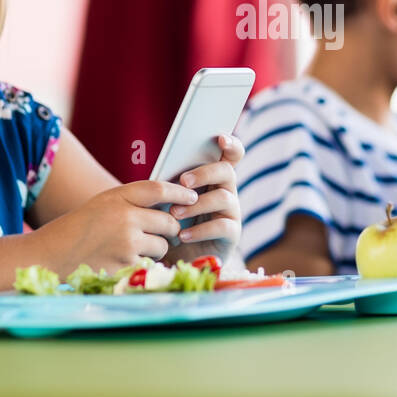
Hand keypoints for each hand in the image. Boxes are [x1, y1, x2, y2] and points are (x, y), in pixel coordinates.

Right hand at [29, 180, 197, 275]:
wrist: (50, 254)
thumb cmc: (79, 228)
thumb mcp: (104, 204)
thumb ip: (132, 202)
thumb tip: (170, 204)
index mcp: (118, 196)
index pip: (159, 189)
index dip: (180, 192)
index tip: (193, 196)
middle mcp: (125, 217)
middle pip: (168, 221)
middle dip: (171, 229)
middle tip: (167, 232)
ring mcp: (126, 242)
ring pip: (162, 245)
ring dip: (157, 249)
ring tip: (135, 248)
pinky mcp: (125, 265)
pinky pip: (149, 264)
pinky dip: (143, 265)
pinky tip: (125, 262)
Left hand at [165, 133, 244, 263]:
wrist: (174, 258)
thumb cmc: (169, 221)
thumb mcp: (168, 199)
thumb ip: (172, 183)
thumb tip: (164, 169)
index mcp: (213, 177)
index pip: (232, 155)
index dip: (231, 144)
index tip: (220, 138)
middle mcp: (227, 190)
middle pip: (227, 171)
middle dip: (204, 173)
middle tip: (183, 181)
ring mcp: (232, 212)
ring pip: (223, 198)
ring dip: (196, 204)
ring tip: (174, 214)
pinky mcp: (232, 234)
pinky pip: (222, 226)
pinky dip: (200, 230)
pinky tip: (182, 235)